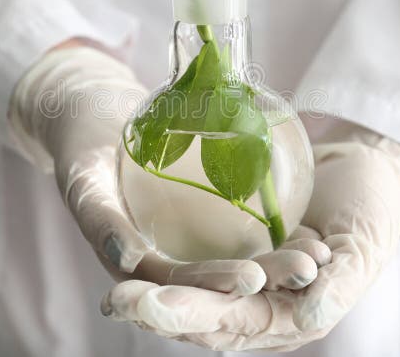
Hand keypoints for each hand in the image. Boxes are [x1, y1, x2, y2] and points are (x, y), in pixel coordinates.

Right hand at [8, 44, 320, 294]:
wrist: (95, 116)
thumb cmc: (83, 142)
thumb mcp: (82, 177)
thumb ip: (100, 219)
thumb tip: (129, 260)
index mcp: (130, 266)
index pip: (177, 284)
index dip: (213, 283)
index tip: (252, 275)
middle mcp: (162, 262)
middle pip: (214, 278)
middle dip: (261, 278)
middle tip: (304, 267)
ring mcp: (182, 242)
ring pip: (233, 259)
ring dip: (275, 262)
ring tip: (317, 254)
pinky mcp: (201, 222)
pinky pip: (239, 232)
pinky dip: (271, 233)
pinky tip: (307, 226)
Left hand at [101, 118, 399, 351]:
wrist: (365, 169)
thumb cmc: (370, 208)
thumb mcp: (364, 245)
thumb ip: (340, 285)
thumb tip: (307, 318)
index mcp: (295, 316)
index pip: (238, 323)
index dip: (194, 315)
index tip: (152, 302)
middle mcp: (267, 308)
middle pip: (208, 319)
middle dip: (161, 312)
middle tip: (116, 301)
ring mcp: (250, 284)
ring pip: (198, 299)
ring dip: (156, 298)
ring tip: (115, 294)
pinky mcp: (239, 255)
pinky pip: (200, 268)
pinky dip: (169, 270)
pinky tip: (133, 263)